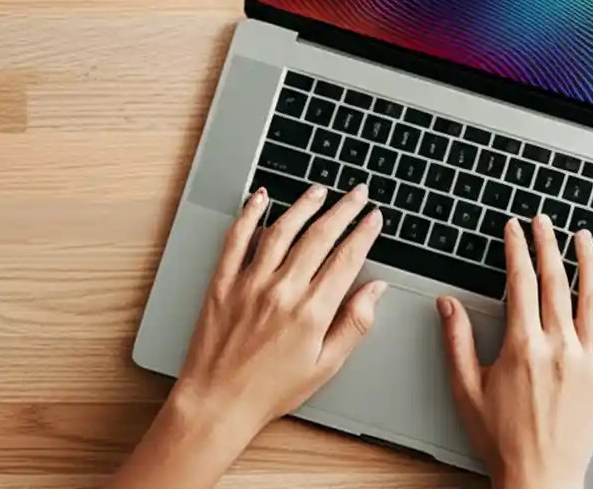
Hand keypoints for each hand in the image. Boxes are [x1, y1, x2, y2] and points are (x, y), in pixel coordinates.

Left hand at [108, 183, 386, 488]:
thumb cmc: (271, 390)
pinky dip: (249, 214)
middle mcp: (282, 290)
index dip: (364, 233)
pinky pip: (237, 239)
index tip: (374, 217)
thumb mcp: (326, 365)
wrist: (217, 402)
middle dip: (343, 209)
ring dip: (304, 205)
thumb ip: (355, 323)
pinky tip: (261, 197)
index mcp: (312, 311)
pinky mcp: (223, 282)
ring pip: (282, 229)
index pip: (346, 258)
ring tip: (320, 190)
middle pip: (320, 236)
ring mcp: (250, 282)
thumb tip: (376, 290)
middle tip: (357, 193)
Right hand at [438, 215, 592, 488]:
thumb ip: (456, 341)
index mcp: (523, 347)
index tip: (514, 230)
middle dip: (547, 244)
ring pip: (590, 297)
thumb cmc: (503, 439)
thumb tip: (447, 304)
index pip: (520, 282)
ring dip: (586, 261)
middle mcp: (559, 347)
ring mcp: (587, 359)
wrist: (541, 477)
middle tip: (543, 221)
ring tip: (582, 237)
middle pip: (555, 281)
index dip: (516, 250)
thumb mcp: (467, 389)